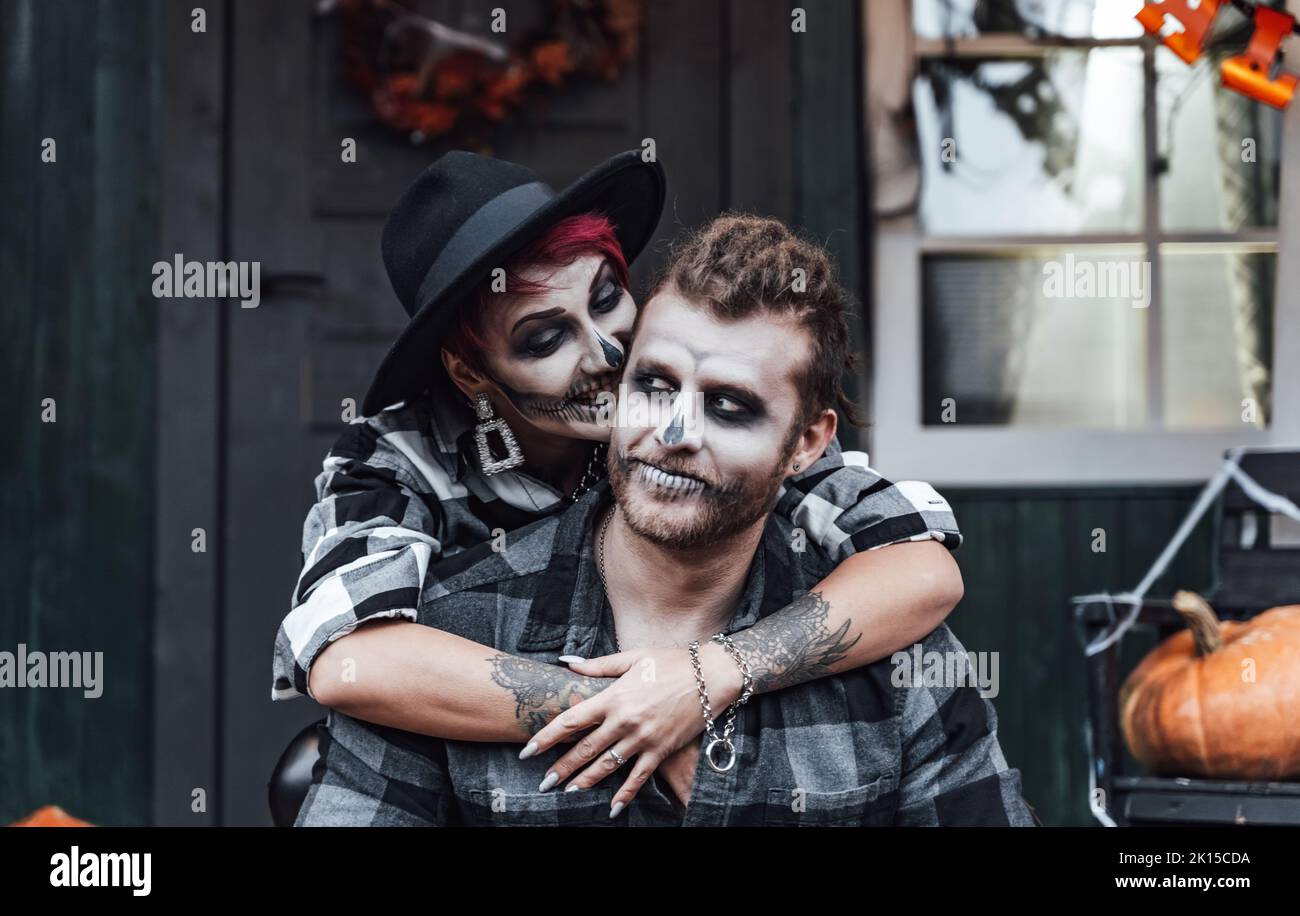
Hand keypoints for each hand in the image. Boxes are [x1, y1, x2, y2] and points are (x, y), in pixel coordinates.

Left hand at [524, 643, 741, 814]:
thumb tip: (568, 663)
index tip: (528, 751)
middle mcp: (624, 721)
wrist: (712, 676)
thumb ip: (599, 666)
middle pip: (584, 749)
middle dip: (560, 768)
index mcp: (613, 697)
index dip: (546, 738)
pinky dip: (624, 794)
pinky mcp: (661, 750)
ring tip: (567, 792)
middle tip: (542, 782)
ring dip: (584, 781)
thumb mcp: (633, 658)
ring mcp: (643, 738)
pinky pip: (638, 777)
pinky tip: (612, 808)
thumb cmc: (671, 662)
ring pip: (606, 766)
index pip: (571, 721)